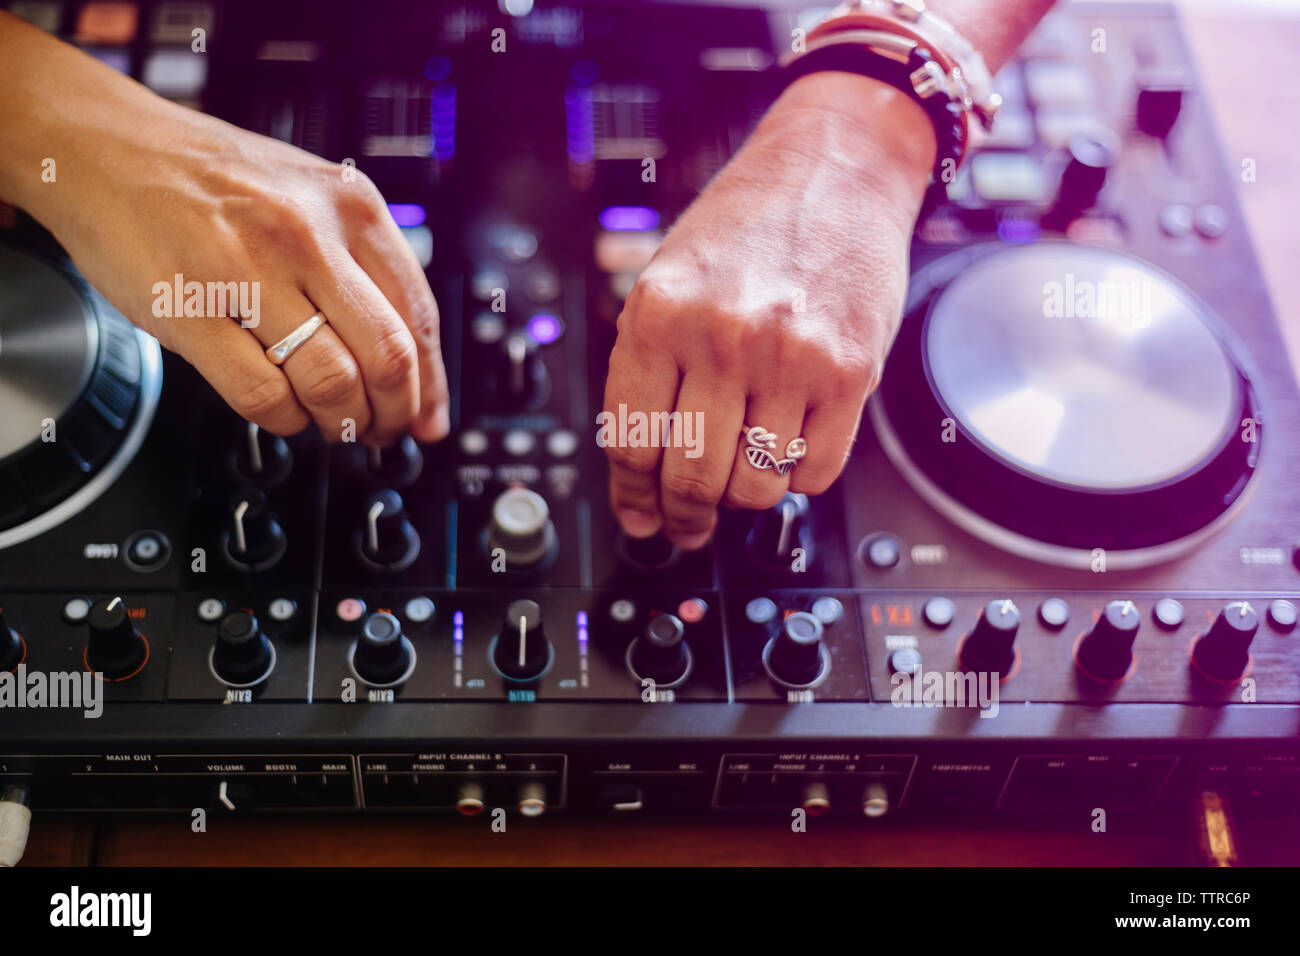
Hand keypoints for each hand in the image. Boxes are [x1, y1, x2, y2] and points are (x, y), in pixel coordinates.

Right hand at [0, 14, 448, 444]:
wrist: (103, 146)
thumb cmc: (209, 178)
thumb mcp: (308, 195)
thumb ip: (361, 264)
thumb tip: (410, 357)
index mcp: (350, 206)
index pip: (418, 315)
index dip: (430, 384)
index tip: (427, 418)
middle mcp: (308, 235)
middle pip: (387, 358)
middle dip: (393, 414)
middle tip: (382, 432)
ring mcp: (248, 272)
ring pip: (332, 383)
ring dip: (341, 422)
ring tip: (333, 424)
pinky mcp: (192, 311)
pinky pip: (264, 395)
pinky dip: (285, 419)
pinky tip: (283, 410)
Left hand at [602, 72, 934, 548]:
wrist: (837, 169)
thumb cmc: (749, 225)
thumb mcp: (669, 278)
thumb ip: (651, 364)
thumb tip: (642, 466)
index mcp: (660, 315)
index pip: (631, 443)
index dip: (632, 497)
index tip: (641, 518)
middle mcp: (723, 338)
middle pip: (690, 477)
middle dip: (684, 516)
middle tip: (687, 524)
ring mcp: (792, 359)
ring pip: (755, 486)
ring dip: (742, 499)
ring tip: (740, 480)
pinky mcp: (852, 373)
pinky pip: (816, 469)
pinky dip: (797, 477)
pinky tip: (787, 448)